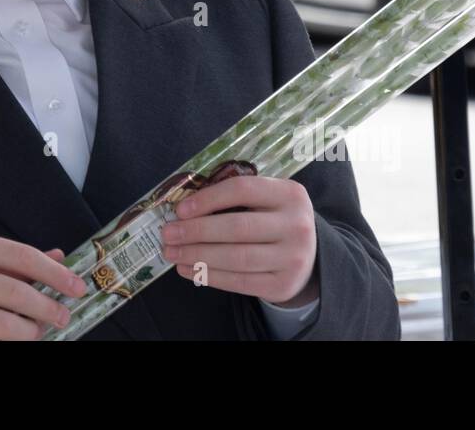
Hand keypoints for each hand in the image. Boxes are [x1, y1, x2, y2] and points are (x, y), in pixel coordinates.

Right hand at [0, 228, 88, 339]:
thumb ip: (13, 257)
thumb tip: (58, 259)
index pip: (24, 257)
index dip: (57, 274)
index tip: (77, 286)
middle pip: (18, 295)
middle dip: (49, 309)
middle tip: (62, 316)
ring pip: (5, 328)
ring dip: (29, 333)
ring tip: (35, 331)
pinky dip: (2, 346)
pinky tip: (8, 341)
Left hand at [160, 175, 318, 306]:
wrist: (307, 256)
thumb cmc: (273, 220)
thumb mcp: (266, 199)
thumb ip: (233, 197)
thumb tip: (183, 208)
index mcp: (290, 194)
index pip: (242, 190)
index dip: (208, 199)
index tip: (180, 210)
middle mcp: (296, 225)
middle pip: (237, 227)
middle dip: (196, 231)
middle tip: (167, 234)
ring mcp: (293, 258)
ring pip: (236, 257)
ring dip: (197, 255)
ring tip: (172, 253)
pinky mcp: (283, 285)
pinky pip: (239, 282)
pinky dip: (209, 276)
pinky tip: (188, 269)